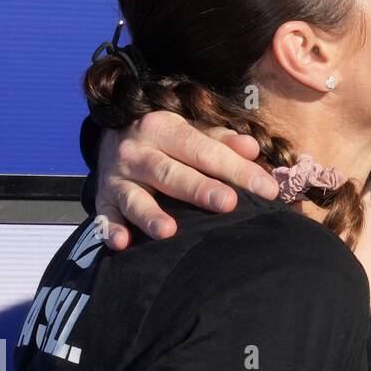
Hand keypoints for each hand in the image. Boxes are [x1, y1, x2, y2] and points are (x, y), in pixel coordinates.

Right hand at [95, 111, 279, 248]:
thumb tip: (252, 149)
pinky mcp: (103, 198)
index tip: (267, 189)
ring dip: (150, 215)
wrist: (114, 134)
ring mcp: (117, 176)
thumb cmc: (168, 137)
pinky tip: (122, 243)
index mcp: (164, 127)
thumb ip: (222, 140)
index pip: (204, 149)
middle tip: (228, 203)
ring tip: (169, 231)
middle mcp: (137, 150)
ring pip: (134, 197)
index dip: (236, 169)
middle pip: (170, 172)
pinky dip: (109, 229)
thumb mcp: (192, 129)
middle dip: (199, 189)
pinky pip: (105, 215)